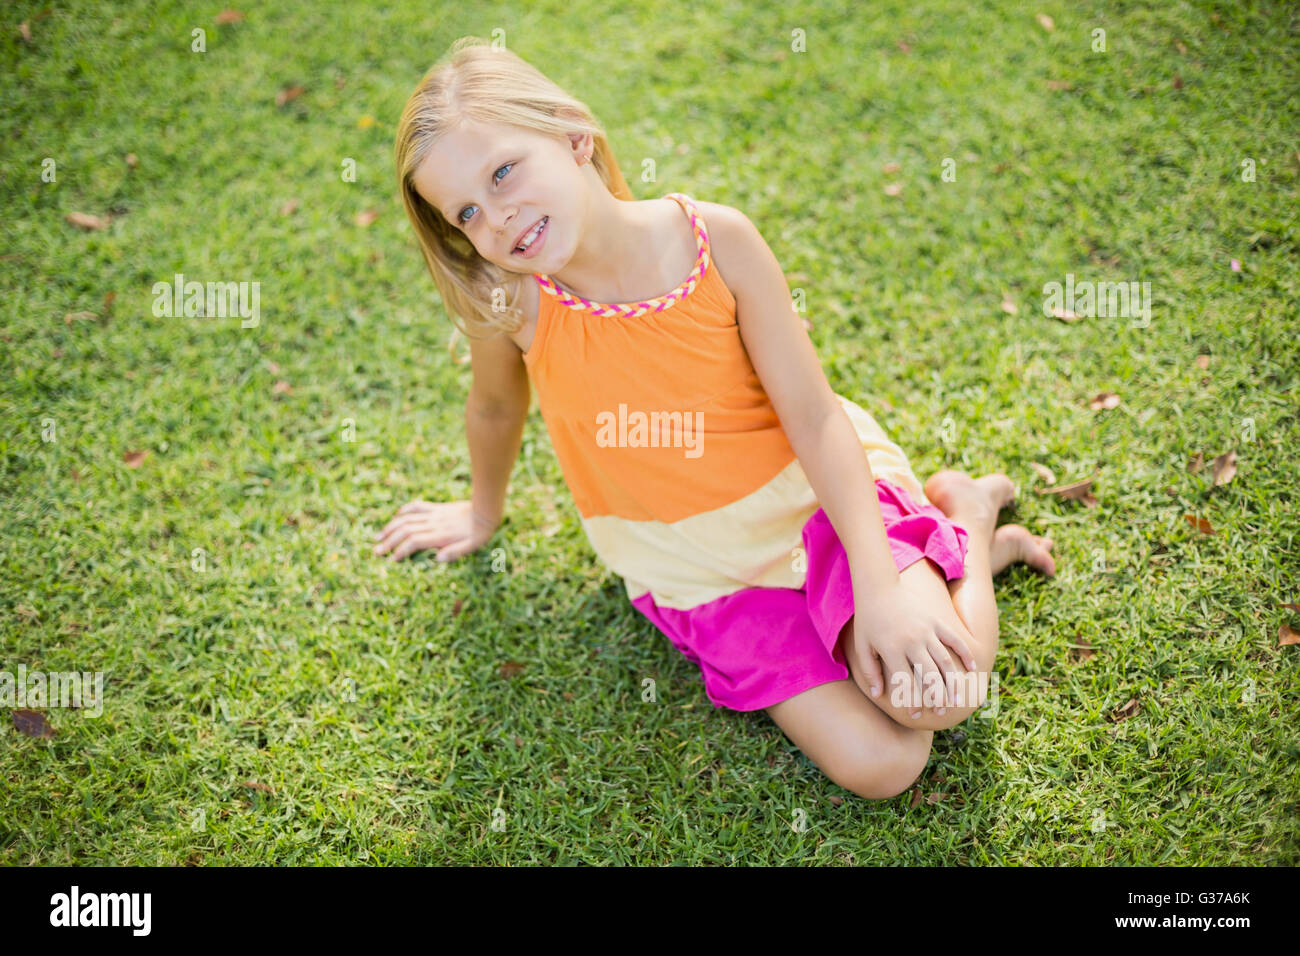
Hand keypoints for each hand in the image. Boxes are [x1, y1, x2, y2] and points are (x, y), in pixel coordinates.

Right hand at [372, 499, 497, 562]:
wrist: (485, 510)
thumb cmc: (479, 533)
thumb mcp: (472, 546)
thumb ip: (455, 552)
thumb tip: (437, 560)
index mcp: (441, 535)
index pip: (415, 542)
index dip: (401, 550)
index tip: (392, 559)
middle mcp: (433, 524)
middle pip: (406, 531)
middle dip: (389, 541)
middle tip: (376, 551)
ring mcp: (433, 514)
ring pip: (406, 519)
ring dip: (391, 527)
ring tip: (378, 537)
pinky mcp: (436, 508)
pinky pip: (417, 506)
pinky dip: (404, 511)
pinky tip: (396, 517)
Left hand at [850, 584, 978, 719]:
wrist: (879, 586)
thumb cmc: (868, 619)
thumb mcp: (862, 646)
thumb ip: (869, 670)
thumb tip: (877, 694)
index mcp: (892, 650)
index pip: (905, 682)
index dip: (911, 701)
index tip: (915, 714)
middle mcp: (912, 642)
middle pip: (929, 676)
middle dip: (936, 697)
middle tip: (940, 712)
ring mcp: (927, 631)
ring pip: (945, 661)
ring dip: (953, 682)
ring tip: (957, 699)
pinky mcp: (936, 621)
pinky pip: (955, 639)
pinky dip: (965, 654)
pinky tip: (973, 668)